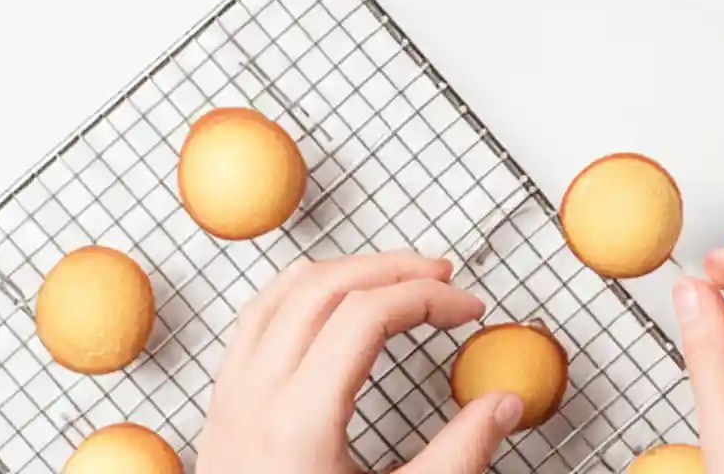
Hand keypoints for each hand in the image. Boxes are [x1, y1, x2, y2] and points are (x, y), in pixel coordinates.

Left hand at [196, 251, 524, 473]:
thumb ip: (458, 456)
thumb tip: (503, 406)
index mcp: (299, 421)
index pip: (366, 314)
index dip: (427, 298)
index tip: (467, 309)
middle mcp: (255, 396)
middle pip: (325, 286)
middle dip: (392, 269)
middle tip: (442, 277)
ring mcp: (229, 395)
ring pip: (283, 289)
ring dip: (345, 271)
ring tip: (393, 277)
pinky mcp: (219, 403)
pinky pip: (254, 315)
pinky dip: (301, 291)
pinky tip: (332, 303)